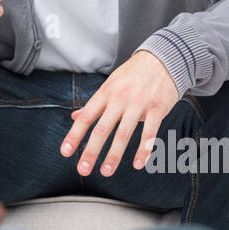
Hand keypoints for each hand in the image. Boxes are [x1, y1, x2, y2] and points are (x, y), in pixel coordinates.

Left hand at [60, 50, 179, 175]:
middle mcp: (119, 99)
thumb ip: (94, 104)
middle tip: (83, 169)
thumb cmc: (133, 74)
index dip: (74, 135)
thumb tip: (75, 117)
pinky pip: (149, 132)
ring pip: (124, 133)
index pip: (86, 117)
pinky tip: (139, 164)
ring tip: (106, 171)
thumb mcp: (110, 85)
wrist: (163, 58)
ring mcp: (138, 103)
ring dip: (114, 155)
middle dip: (91, 151)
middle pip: (102, 128)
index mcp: (105, 93)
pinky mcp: (157, 108)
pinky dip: (144, 149)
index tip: (66, 152)